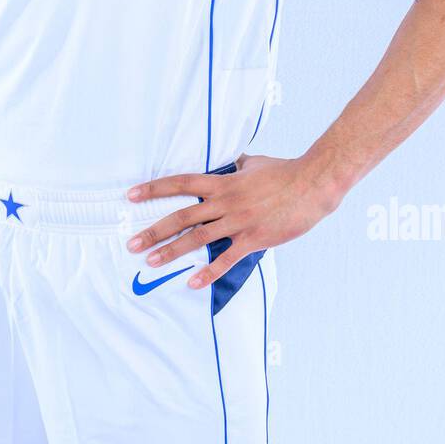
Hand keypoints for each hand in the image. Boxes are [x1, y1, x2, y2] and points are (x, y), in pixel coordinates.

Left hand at [124, 152, 341, 289]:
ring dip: (172, 251)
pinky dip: (208, 272)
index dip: (154, 189)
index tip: (131, 195)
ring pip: (197, 238)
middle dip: (154, 230)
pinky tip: (192, 282)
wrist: (313, 184)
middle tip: (131, 243)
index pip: (181, 183)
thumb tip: (233, 160)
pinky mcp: (254, 239)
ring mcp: (238, 221)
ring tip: (151, 262)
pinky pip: (227, 259)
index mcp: (223, 182)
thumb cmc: (285, 172)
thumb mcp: (255, 162)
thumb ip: (239, 165)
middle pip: (182, 216)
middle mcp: (225, 202)